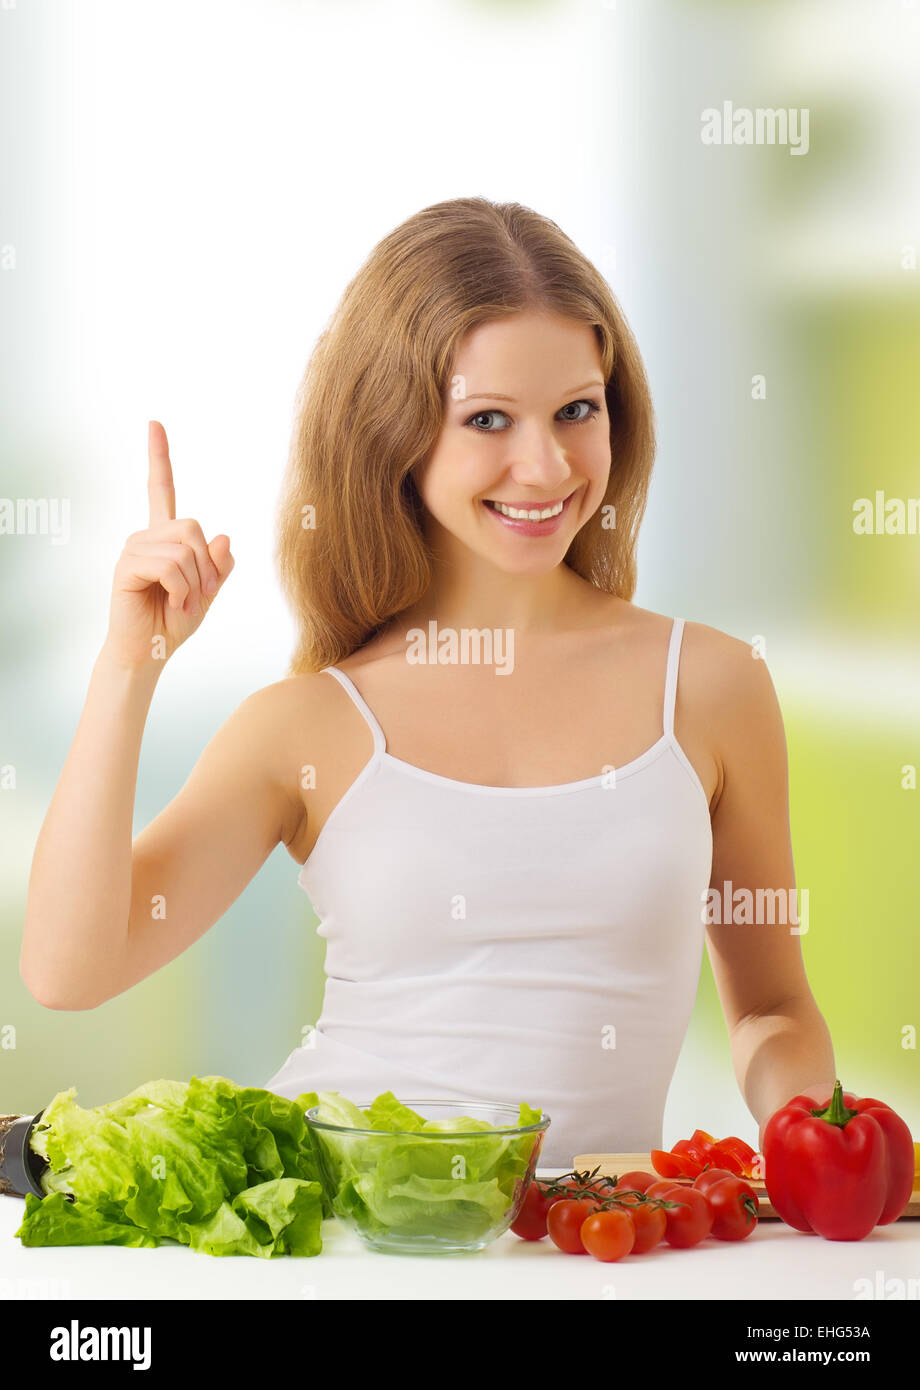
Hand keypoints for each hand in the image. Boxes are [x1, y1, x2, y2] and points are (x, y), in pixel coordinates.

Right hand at [103, 421, 233, 669]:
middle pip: (193, 527)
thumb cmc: (175, 622)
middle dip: (207, 566)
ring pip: (184, 549)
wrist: (149, 651)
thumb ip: (219, 566)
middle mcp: (146, 536)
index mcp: (164, 537)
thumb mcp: (209, 592)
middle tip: (201, 596)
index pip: (160, 488)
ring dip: (195, 583)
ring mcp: (134, 548)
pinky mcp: (126, 565)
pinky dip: (182, 590)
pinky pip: (170, 566)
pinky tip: (173, 603)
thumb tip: (224, 537)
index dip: (158, 457)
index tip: (154, 423)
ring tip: (183, 604)